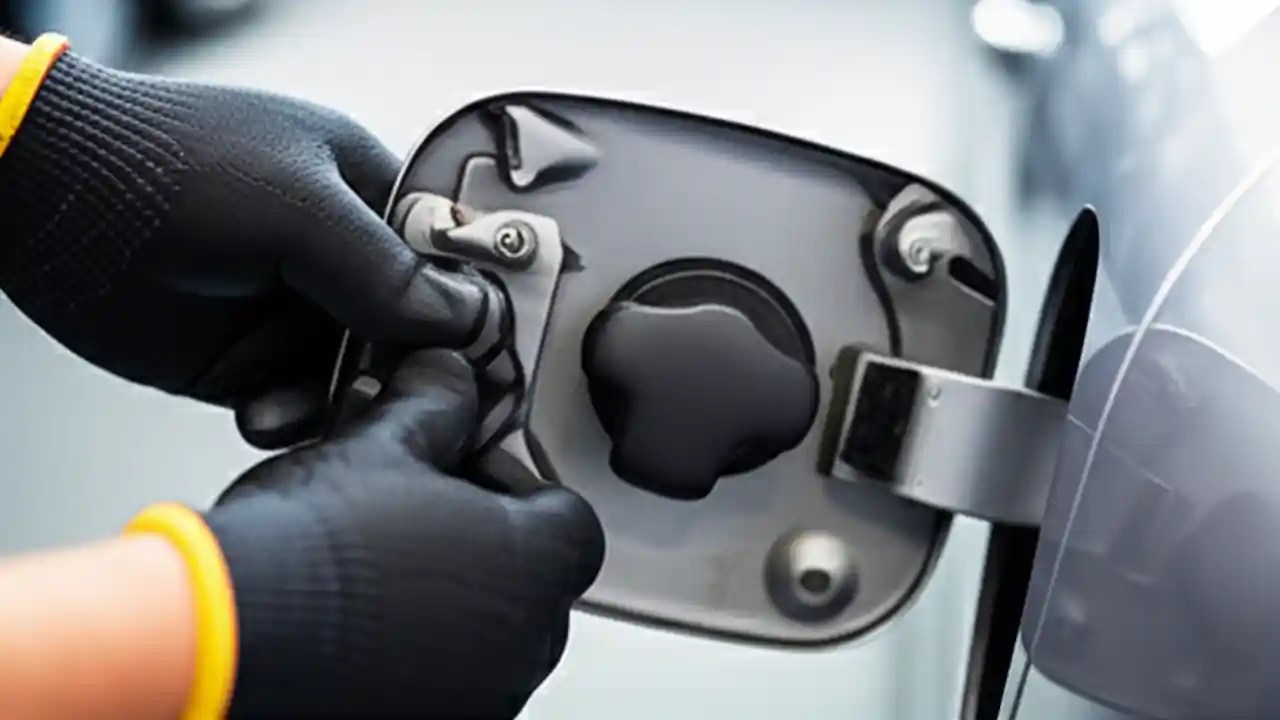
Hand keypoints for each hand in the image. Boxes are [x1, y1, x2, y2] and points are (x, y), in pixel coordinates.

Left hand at [0, 52, 490, 446]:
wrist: (43, 199)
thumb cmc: (167, 162)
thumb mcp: (297, 206)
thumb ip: (386, 269)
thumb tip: (469, 319)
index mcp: (366, 194)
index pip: (450, 261)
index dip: (474, 310)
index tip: (488, 358)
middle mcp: (339, 258)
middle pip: (414, 332)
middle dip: (411, 370)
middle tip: (409, 402)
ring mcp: (295, 312)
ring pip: (362, 379)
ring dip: (347, 402)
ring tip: (308, 403)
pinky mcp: (249, 361)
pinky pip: (301, 405)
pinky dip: (294, 418)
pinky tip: (266, 412)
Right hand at [204, 350, 603, 717]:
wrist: (220, 640)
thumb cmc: (307, 550)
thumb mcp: (381, 444)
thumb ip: (435, 402)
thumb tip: (449, 377)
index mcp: (532, 568)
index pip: (568, 519)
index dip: (514, 484)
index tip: (462, 468)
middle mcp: (519, 647)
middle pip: (530, 583)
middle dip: (479, 542)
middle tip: (413, 514)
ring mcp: (474, 700)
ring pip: (485, 639)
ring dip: (446, 601)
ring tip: (374, 570)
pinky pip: (441, 685)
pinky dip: (414, 656)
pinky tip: (354, 626)